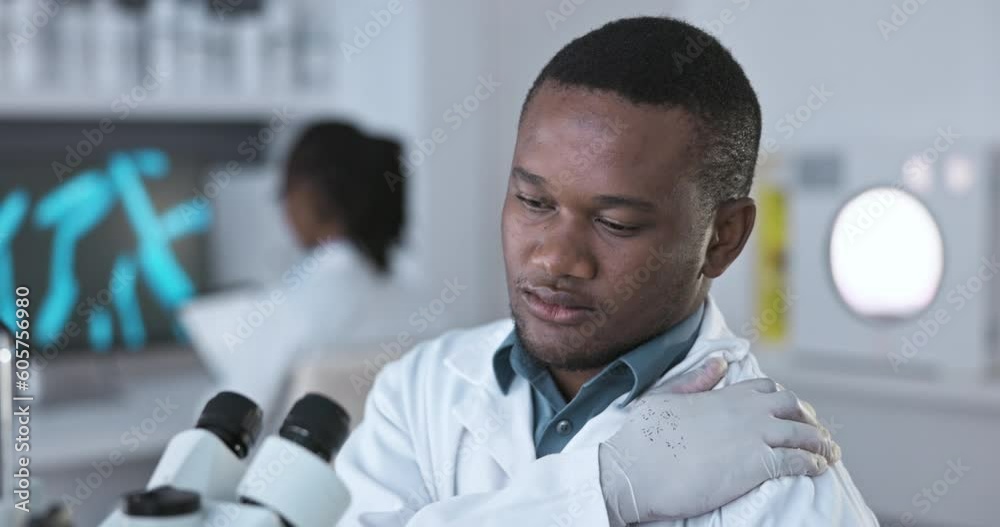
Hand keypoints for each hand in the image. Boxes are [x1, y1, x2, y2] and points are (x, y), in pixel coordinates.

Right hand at [599, 358, 839, 523]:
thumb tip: (719, 362)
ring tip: (829, 455)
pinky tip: (817, 470)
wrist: (633, 470)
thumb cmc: (640, 438)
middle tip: (816, 435)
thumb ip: (696, 380)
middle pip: (792, 407)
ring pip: (802, 434)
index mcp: (722, 395)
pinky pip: (797, 461)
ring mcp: (752, 437)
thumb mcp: (665, 397)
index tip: (790, 413)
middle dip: (808, 420)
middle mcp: (743, 412)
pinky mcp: (755, 466)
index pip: (766, 388)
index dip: (783, 401)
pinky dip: (812, 464)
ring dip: (820, 444)